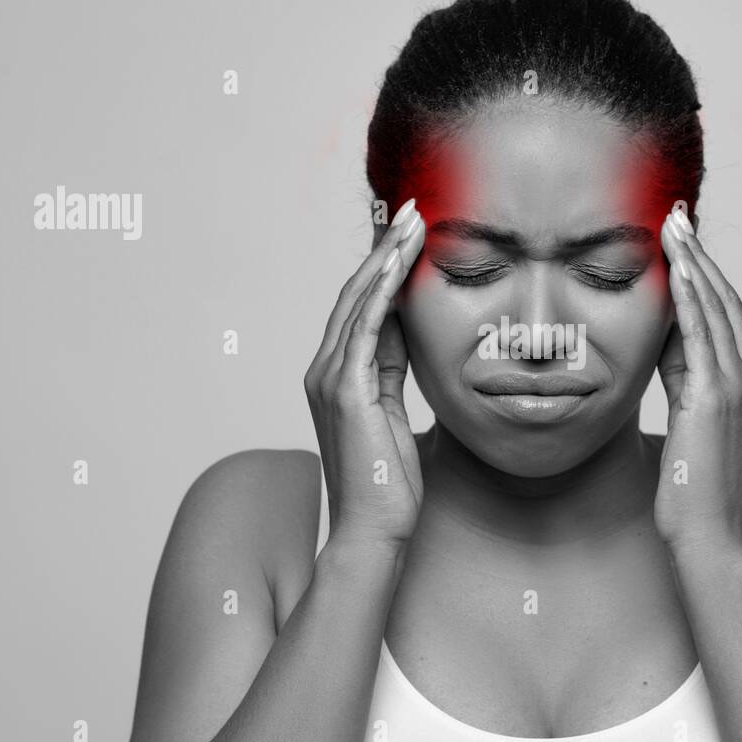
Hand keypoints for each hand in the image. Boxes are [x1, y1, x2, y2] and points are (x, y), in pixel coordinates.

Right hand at [304, 199, 426, 550]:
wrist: (375, 532)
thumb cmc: (391, 487)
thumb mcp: (399, 418)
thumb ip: (398, 379)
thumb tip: (416, 345)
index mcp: (339, 377)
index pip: (363, 308)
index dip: (386, 268)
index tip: (413, 235)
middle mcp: (325, 371)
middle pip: (356, 294)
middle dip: (385, 249)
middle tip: (414, 210)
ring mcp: (329, 379)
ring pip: (357, 302)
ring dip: (386, 258)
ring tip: (413, 222)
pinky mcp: (343, 390)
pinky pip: (363, 328)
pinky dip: (381, 291)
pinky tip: (400, 263)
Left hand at [653, 207, 741, 556]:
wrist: (707, 536)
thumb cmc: (693, 493)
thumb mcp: (689, 423)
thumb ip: (682, 380)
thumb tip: (664, 340)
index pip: (730, 319)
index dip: (709, 277)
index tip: (689, 244)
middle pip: (728, 303)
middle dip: (702, 257)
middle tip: (678, 218)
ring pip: (718, 310)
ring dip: (695, 263)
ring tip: (673, 227)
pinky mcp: (718, 396)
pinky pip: (703, 333)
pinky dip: (693, 295)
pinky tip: (679, 266)